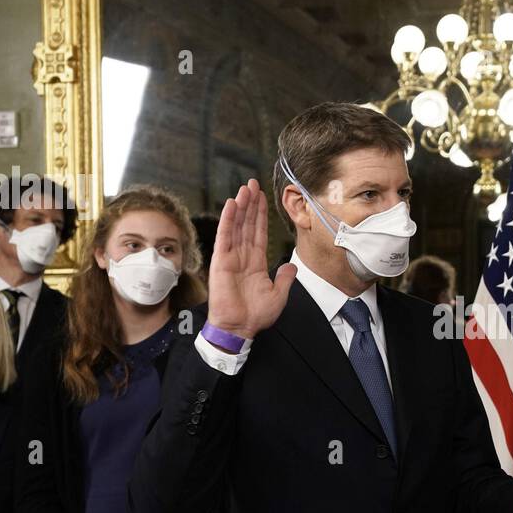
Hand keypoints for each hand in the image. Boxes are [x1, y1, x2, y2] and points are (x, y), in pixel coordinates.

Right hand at [208, 178, 296, 340]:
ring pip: (237, 226)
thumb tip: (291, 265)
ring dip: (241, 206)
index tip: (262, 198)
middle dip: (251, 204)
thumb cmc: (255, 315)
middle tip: (253, 183)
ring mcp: (231, 257)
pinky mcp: (221, 261)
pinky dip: (228, 220)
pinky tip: (231, 205)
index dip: (261, 215)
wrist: (239, 328)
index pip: (259, 233)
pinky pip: (225, 236)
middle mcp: (243, 256)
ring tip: (245, 188)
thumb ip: (285, 278)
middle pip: (248, 224)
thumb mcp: (278, 295)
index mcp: (256, 262)